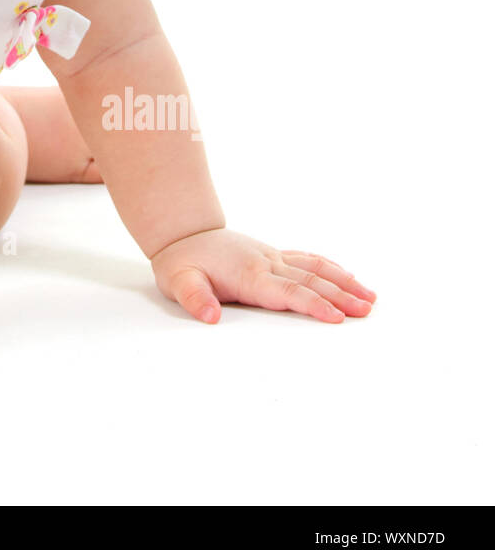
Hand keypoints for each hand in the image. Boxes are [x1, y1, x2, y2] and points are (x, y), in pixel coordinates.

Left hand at [149, 228, 376, 323]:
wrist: (182, 231)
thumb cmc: (181, 262)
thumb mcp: (178, 282)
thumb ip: (195, 299)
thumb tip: (210, 316)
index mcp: (249, 274)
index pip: (288, 291)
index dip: (313, 305)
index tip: (337, 318)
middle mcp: (267, 263)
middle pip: (310, 280)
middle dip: (341, 296)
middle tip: (368, 311)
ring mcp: (272, 257)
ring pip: (315, 267)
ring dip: (344, 281)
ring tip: (370, 297)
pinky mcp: (273, 255)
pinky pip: (307, 258)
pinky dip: (331, 267)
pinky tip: (349, 276)